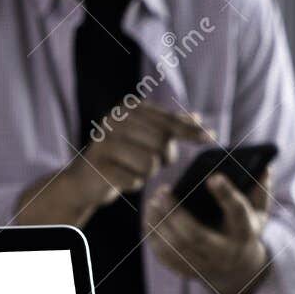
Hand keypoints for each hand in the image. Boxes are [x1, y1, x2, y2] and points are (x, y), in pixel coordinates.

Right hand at [14, 103, 210, 227]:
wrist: (82, 182)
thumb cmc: (119, 158)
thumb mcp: (144, 139)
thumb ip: (168, 127)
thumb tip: (198, 118)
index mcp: (128, 109)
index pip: (169, 120)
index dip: (191, 130)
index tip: (212, 137)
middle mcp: (115, 120)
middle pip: (163, 142)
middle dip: (165, 158)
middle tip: (154, 164)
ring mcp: (105, 142)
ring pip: (150, 163)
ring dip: (148, 173)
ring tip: (134, 170)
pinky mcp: (99, 167)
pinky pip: (135, 180)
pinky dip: (133, 184)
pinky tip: (122, 180)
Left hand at [143, 168, 272, 293]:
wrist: (237, 270)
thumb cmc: (244, 229)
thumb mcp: (259, 211)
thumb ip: (259, 189)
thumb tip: (263, 166)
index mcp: (245, 233)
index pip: (238, 213)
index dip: (226, 195)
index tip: (213, 177)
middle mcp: (225, 253)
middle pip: (197, 236)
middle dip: (177, 214)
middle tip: (163, 191)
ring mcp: (205, 266)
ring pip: (177, 248)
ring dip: (161, 224)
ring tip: (153, 202)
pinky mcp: (188, 272)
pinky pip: (167, 258)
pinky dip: (154, 238)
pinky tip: (149, 219)